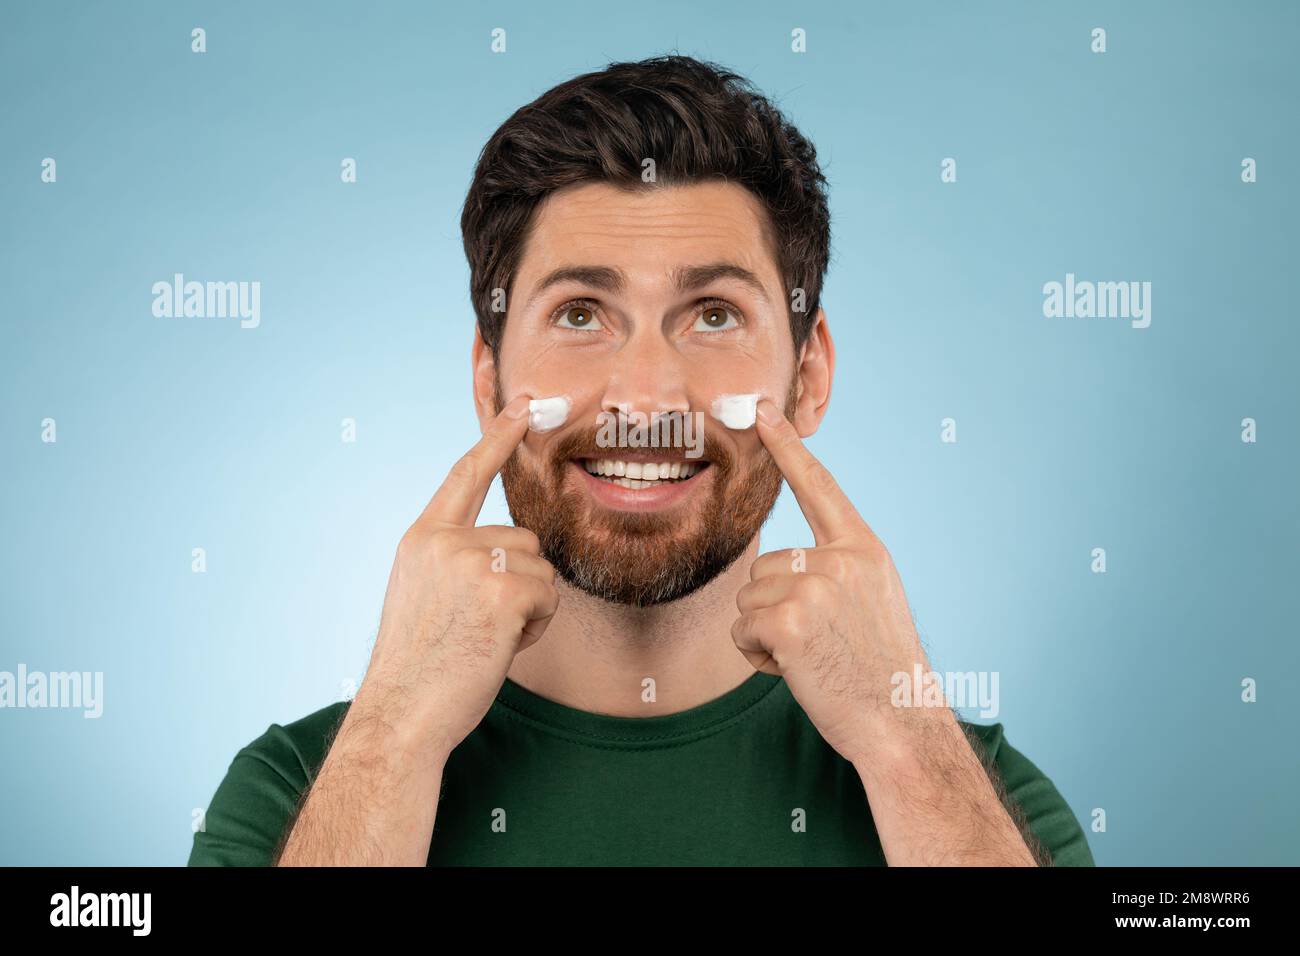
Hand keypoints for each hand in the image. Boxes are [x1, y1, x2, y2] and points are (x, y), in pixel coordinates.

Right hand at [359, 394, 559, 758]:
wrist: (402, 713)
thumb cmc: (419, 667)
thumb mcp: (425, 595)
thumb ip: (457, 560)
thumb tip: (511, 553)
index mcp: (422, 538)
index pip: (466, 474)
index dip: (498, 438)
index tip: (522, 404)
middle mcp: (444, 540)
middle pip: (523, 540)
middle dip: (520, 585)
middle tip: (480, 627)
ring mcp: (471, 562)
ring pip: (541, 569)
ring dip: (529, 608)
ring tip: (485, 638)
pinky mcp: (501, 590)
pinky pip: (548, 597)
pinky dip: (535, 628)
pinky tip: (498, 647)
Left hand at [732, 399, 932, 764]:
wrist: (901, 722)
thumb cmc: (881, 674)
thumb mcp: (872, 603)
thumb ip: (835, 571)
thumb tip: (783, 565)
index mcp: (864, 550)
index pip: (820, 488)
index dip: (788, 447)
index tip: (763, 408)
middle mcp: (841, 559)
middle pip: (763, 565)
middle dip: (773, 609)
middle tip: (819, 645)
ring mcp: (815, 587)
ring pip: (747, 599)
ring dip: (766, 635)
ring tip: (814, 657)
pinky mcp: (788, 619)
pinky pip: (741, 630)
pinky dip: (758, 658)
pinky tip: (798, 670)